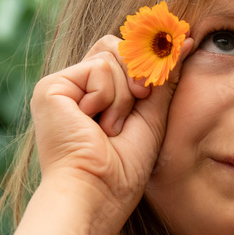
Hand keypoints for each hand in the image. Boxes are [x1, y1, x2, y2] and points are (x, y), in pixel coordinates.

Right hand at [30, 34, 193, 221]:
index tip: (181, 48)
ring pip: (111, 55)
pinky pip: (99, 67)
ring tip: (111, 128)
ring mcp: (63, 87)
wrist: (98, 192)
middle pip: (118, 46)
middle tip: (140, 102)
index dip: (151, 55)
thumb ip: (163, 78)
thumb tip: (183, 42)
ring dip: (124, 96)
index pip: (126, 54)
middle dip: (140, 73)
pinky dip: (109, 97)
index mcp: (97, 95)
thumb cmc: (124, 167)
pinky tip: (95, 125)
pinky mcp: (50, 88)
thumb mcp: (152, 115)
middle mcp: (77, 87)